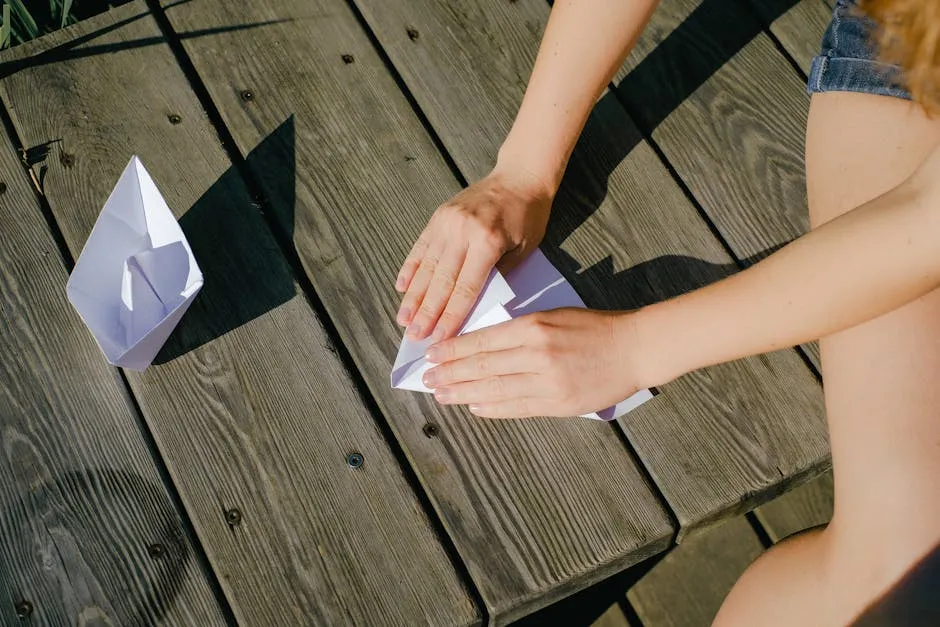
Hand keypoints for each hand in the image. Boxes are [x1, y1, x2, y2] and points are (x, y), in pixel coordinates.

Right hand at [396, 165, 552, 341]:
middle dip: (426, 313)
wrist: (520, 175)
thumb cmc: (528, 216)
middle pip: (440, 281)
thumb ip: (497, 276)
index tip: (439, 339)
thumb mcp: (524, 250)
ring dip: (413, 296)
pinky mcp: (439, 215)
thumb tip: (471, 307)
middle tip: (413, 337)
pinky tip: (401, 288)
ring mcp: (447, 221)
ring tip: (403, 319)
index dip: (450, 317)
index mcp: (487, 242)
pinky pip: (420, 246)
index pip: (464, 289)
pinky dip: (410, 268)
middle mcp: (462, 231)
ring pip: (426, 266)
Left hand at [422, 308, 646, 417]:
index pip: (482, 340)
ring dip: (464, 393)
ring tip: (442, 395)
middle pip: (483, 366)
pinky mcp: (560, 403)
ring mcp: (549, 381)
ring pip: (495, 388)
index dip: (453, 350)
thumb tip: (480, 347)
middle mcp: (537, 354)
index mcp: (534, 326)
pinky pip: (518, 407)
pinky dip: (493, 408)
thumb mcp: (552, 316)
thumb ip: (519, 331)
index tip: (432, 355)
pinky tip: (474, 406)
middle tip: (427, 379)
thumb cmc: (593, 328)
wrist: (634, 348)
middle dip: (450, 373)